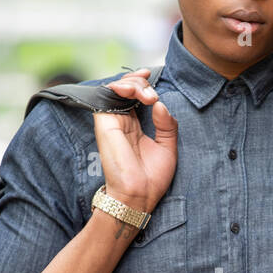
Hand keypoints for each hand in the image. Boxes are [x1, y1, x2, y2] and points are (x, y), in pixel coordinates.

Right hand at [92, 68, 177, 213]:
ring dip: (134, 84)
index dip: (142, 83)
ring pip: (117, 87)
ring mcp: (112, 120)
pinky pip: (107, 94)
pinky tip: (137, 94)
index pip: (134, 96)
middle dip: (142, 84)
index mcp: (134, 127)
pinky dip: (122, 86)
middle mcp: (121, 121)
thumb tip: (160, 104)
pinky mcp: (104, 122)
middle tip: (153, 98)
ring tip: (148, 97)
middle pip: (126, 88)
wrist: (138, 195)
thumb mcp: (168, 147)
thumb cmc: (151, 179)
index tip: (152, 77)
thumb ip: (167, 124)